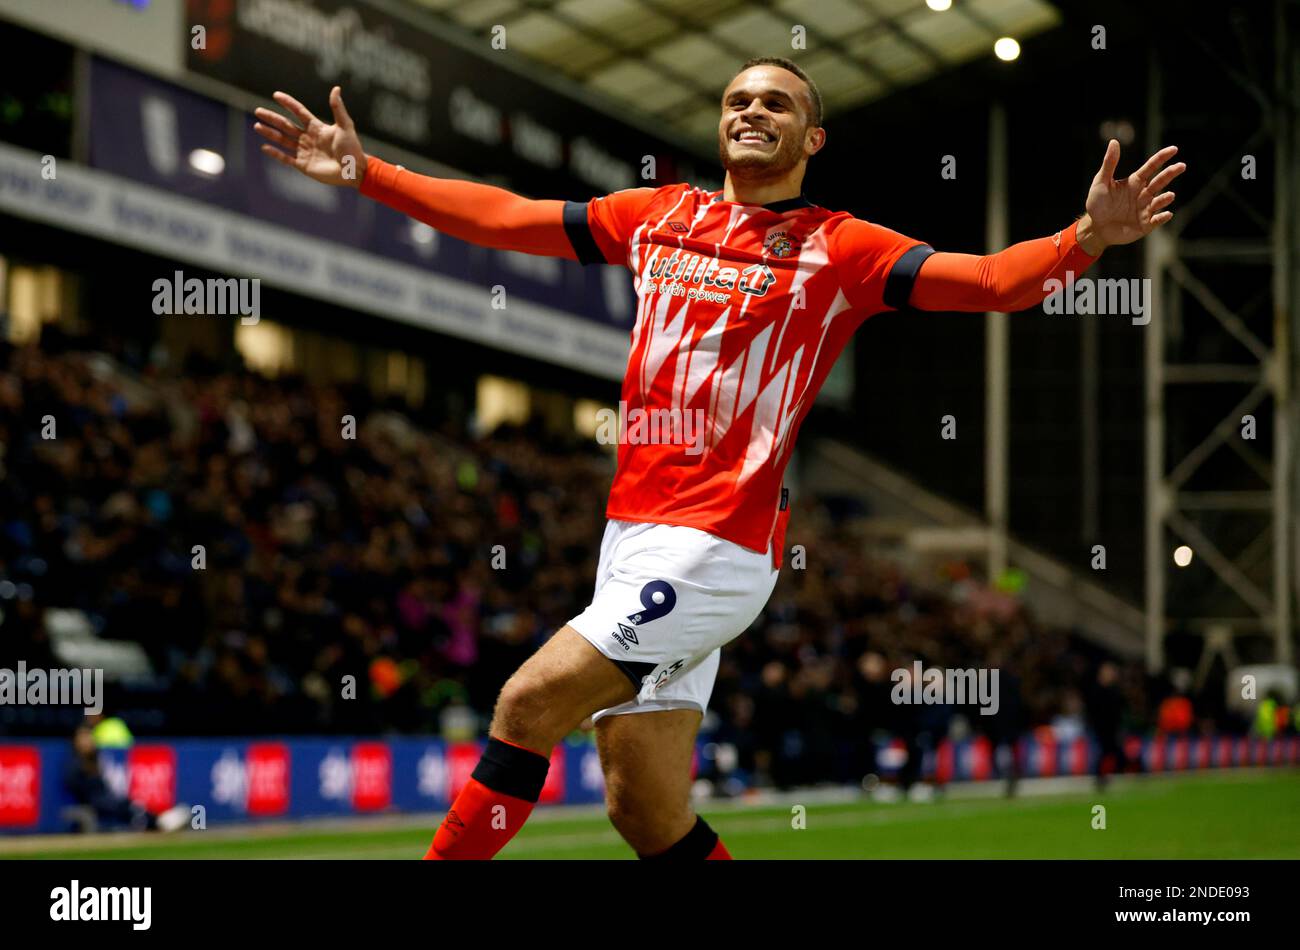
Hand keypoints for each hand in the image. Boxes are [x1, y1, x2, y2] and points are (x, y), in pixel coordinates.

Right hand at [253, 86, 368, 187]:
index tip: (276, 95)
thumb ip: (338, 108)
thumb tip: (336, 88)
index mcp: (316, 127)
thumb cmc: (352, 148)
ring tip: (257, 126)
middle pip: (286, 125)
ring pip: (283, 140)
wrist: (354, 170)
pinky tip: (264, 147)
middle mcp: (308, 138)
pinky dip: (275, 153)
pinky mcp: (303, 165)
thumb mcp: (345, 126)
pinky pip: (286, 158)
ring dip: (270, 133)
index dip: (288, 103)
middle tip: (258, 111)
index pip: (299, 112)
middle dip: (272, 118)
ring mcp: (304, 151)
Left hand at [1076, 140, 1184, 255]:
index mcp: (1135, 182)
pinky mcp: (1144, 224)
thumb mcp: (1101, 182)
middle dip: (1170, 174)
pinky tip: (1167, 214)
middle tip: (1181, 166)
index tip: (1173, 149)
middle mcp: (1143, 194)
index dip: (1161, 158)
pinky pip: (1156, 220)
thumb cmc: (1097, 204)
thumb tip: (1114, 142)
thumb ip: (1109, 164)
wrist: (1095, 228)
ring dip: (1165, 198)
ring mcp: (1145, 209)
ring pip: (1159, 201)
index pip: (1151, 167)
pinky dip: (1162, 217)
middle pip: (1159, 181)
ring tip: (1169, 195)